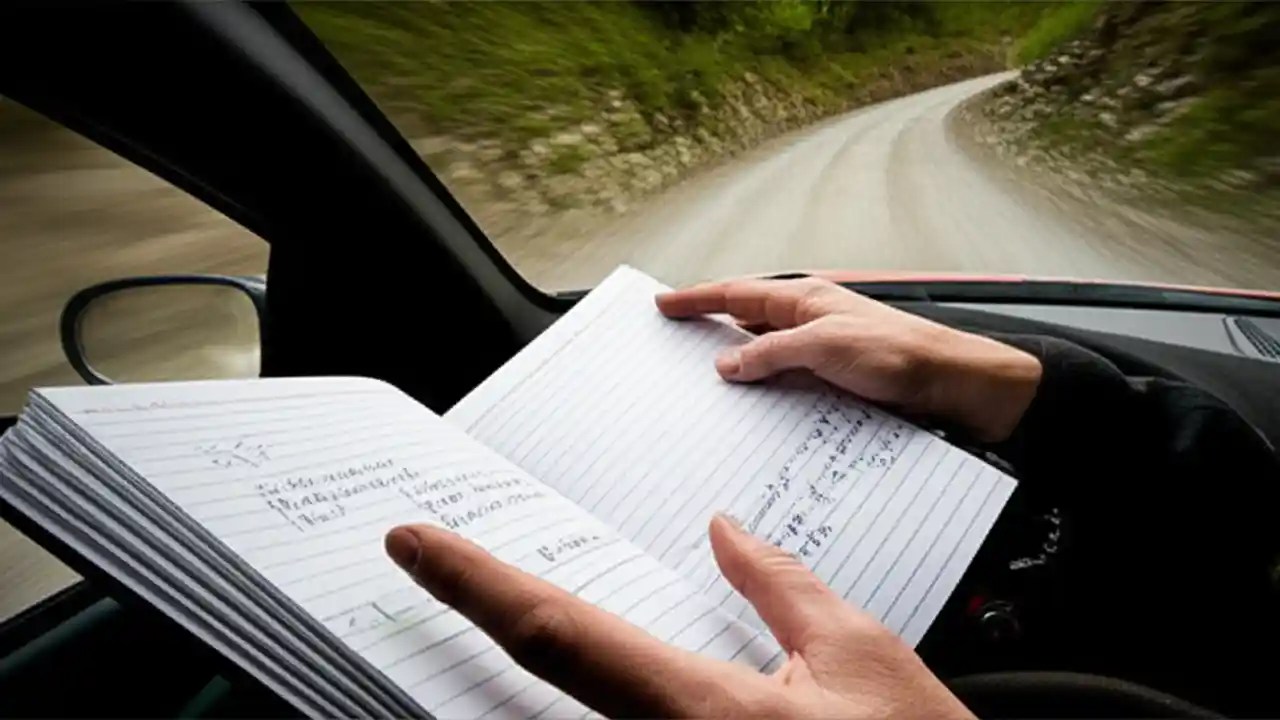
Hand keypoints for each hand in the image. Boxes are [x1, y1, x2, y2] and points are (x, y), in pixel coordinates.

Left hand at [385, 516, 973, 718]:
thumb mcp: (858, 654)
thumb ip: (778, 586)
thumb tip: (723, 531)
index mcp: (700, 710)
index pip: (560, 633)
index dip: (476, 583)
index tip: (415, 544)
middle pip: (546, 677)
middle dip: (488, 610)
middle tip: (441, 556)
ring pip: (574, 706)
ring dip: (535, 643)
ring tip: (496, 586)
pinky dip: (586, 676)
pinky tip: (587, 642)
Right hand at [656, 276, 1041, 441]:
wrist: (949, 384)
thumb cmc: (899, 353)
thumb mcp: (825, 346)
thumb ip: (772, 354)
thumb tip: (728, 363)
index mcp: (805, 299)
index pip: (737, 295)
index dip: (698, 300)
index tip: (665, 305)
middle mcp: (809, 321)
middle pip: (747, 324)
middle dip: (709, 331)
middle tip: (673, 344)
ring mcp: (820, 351)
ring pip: (764, 356)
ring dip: (737, 368)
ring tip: (701, 383)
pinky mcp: (832, 381)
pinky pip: (785, 382)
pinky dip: (763, 391)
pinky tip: (751, 408)